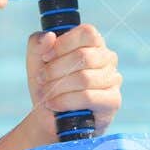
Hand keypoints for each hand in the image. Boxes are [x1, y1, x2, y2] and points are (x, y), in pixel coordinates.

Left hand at [26, 24, 121, 138]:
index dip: (64, 44)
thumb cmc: (47, 84)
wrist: (48, 117)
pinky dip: (65, 101)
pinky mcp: (113, 100)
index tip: (46, 57)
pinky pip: (88, 97)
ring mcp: (113, 79)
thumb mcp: (35, 60)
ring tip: (46, 94)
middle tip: (41, 79)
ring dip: (58, 87)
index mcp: (93, 43)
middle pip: (84, 56)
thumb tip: (49, 36)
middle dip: (55, 70)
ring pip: (84, 78)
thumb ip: (37, 43)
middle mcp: (108, 58)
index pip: (87, 33)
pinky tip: (54, 104)